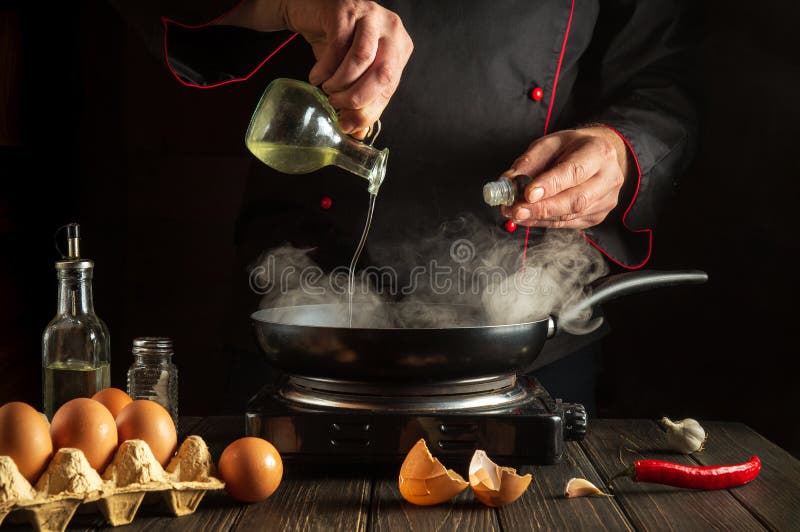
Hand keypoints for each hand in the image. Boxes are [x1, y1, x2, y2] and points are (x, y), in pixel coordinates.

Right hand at [219, 0, 412, 139]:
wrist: (311, 11)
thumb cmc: (336, 42)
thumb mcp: (352, 73)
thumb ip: (359, 99)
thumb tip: (356, 132)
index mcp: (399, 47)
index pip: (390, 86)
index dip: (369, 110)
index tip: (349, 125)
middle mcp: (391, 30)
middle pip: (382, 74)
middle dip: (357, 98)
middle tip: (336, 106)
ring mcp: (370, 16)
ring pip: (362, 60)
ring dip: (341, 82)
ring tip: (327, 88)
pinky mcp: (346, 10)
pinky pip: (338, 47)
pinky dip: (325, 68)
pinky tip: (316, 76)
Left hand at [499, 127, 630, 228]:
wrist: (597, 156)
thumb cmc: (572, 148)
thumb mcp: (550, 144)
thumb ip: (529, 162)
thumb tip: (508, 182)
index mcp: (599, 152)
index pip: (574, 172)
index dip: (551, 185)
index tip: (528, 194)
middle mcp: (608, 178)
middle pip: (576, 200)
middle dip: (542, 208)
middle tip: (516, 210)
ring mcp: (606, 200)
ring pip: (570, 215)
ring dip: (539, 217)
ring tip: (515, 213)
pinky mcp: (597, 215)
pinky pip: (568, 224)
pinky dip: (544, 222)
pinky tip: (528, 217)